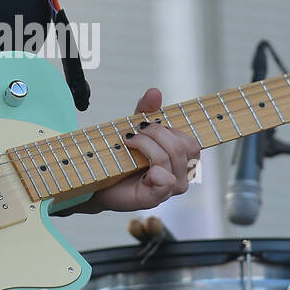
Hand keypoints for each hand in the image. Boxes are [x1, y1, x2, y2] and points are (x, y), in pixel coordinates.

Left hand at [89, 88, 197, 213]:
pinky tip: (135, 165)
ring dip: (145, 144)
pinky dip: (150, 167)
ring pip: (169, 158)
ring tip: (128, 141)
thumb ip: (146, 110)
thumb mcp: (135, 128)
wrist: (98, 181)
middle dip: (155, 133)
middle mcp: (181, 176)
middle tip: (133, 132)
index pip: (191, 142)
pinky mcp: (155, 198)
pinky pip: (165, 178)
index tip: (145, 124)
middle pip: (182, 147)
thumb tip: (155, 92)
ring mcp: (170, 189)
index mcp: (182, 160)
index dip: (170, 129)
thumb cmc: (121, 158)